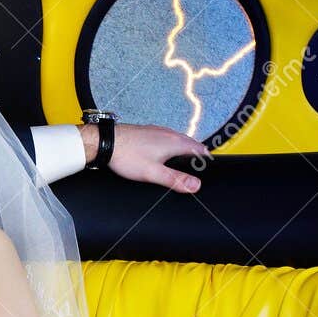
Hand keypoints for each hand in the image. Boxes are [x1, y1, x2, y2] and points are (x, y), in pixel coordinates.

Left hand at [81, 122, 208, 192]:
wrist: (106, 142)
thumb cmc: (126, 156)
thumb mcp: (153, 173)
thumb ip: (175, 179)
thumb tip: (195, 185)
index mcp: (174, 143)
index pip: (199, 149)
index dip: (206, 158)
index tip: (210, 165)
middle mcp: (168, 134)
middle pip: (190, 143)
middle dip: (196, 153)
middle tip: (200, 164)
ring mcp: (157, 131)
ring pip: (177, 139)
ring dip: (184, 148)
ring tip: (185, 159)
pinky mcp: (147, 132)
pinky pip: (166, 137)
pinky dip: (171, 145)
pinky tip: (163, 152)